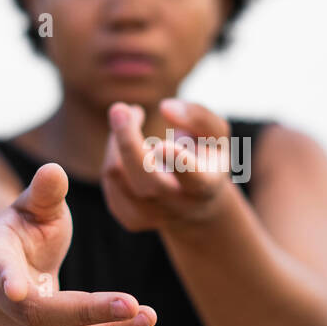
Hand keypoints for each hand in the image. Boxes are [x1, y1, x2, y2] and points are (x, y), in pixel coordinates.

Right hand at [0, 162, 156, 325]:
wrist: (0, 269)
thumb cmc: (24, 229)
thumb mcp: (34, 205)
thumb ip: (45, 191)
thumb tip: (54, 170)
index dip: (6, 280)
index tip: (18, 291)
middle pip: (39, 315)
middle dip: (91, 313)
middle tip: (136, 306)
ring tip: (146, 320)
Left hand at [100, 98, 235, 232]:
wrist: (195, 207)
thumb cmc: (206, 160)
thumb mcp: (216, 136)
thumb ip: (199, 116)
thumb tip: (165, 107)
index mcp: (203, 186)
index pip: (192, 177)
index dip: (178, 162)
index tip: (163, 146)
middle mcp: (177, 206)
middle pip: (144, 177)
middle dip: (127, 141)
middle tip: (120, 108)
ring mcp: (151, 215)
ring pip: (118, 172)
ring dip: (118, 138)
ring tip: (133, 116)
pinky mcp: (129, 218)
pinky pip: (110, 177)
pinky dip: (114, 152)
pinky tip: (129, 146)